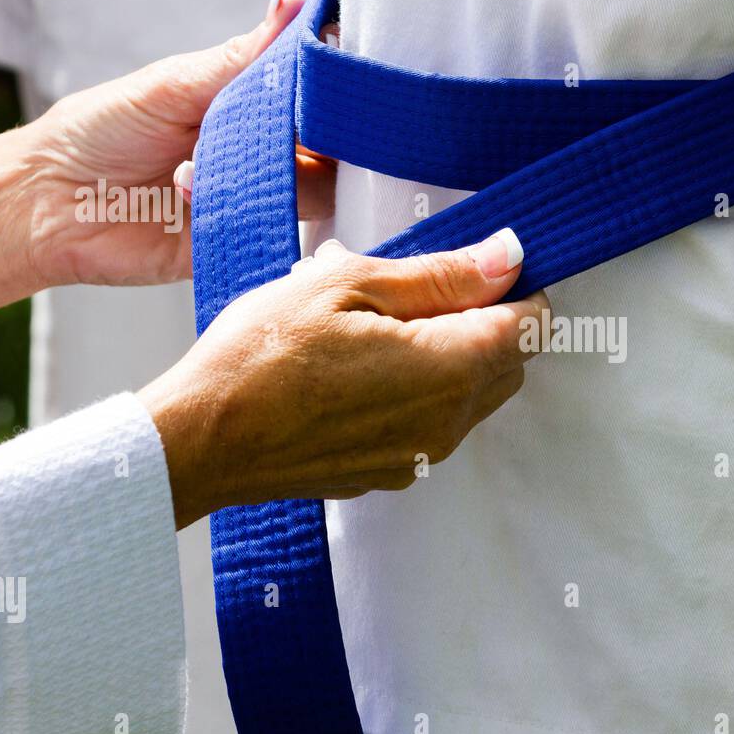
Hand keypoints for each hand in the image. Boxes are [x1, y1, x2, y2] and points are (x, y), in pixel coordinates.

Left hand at [0, 0, 333, 335]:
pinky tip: (182, 196)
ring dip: (258, 177)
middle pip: (327, 157)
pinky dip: (237, 213)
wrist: (47, 202)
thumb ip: (241, 58)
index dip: (326, 99)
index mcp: (248, 110)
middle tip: (258, 135)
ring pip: (308, 199)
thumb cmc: (100, 131)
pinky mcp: (235, 246)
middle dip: (303, 145)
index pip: (313, 104)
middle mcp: (258, 158)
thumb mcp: (173, 84)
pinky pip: (270, 236)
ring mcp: (250, 203)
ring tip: (190, 168)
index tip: (321, 92)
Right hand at [138, 229, 544, 528]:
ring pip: (473, 397)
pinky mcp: (391, 474)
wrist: (201, 439)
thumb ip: (442, 275)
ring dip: (452, 358)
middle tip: (418, 293)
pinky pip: (433, 425)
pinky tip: (360, 371)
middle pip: (510, 364)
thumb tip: (508, 258)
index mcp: (449, 369)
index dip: (515, 289)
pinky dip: (419, 393)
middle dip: (487, 322)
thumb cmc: (260, 356)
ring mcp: (421, 456)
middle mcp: (447, 423)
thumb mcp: (349, 284)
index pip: (533, 326)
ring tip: (378, 328)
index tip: (478, 269)